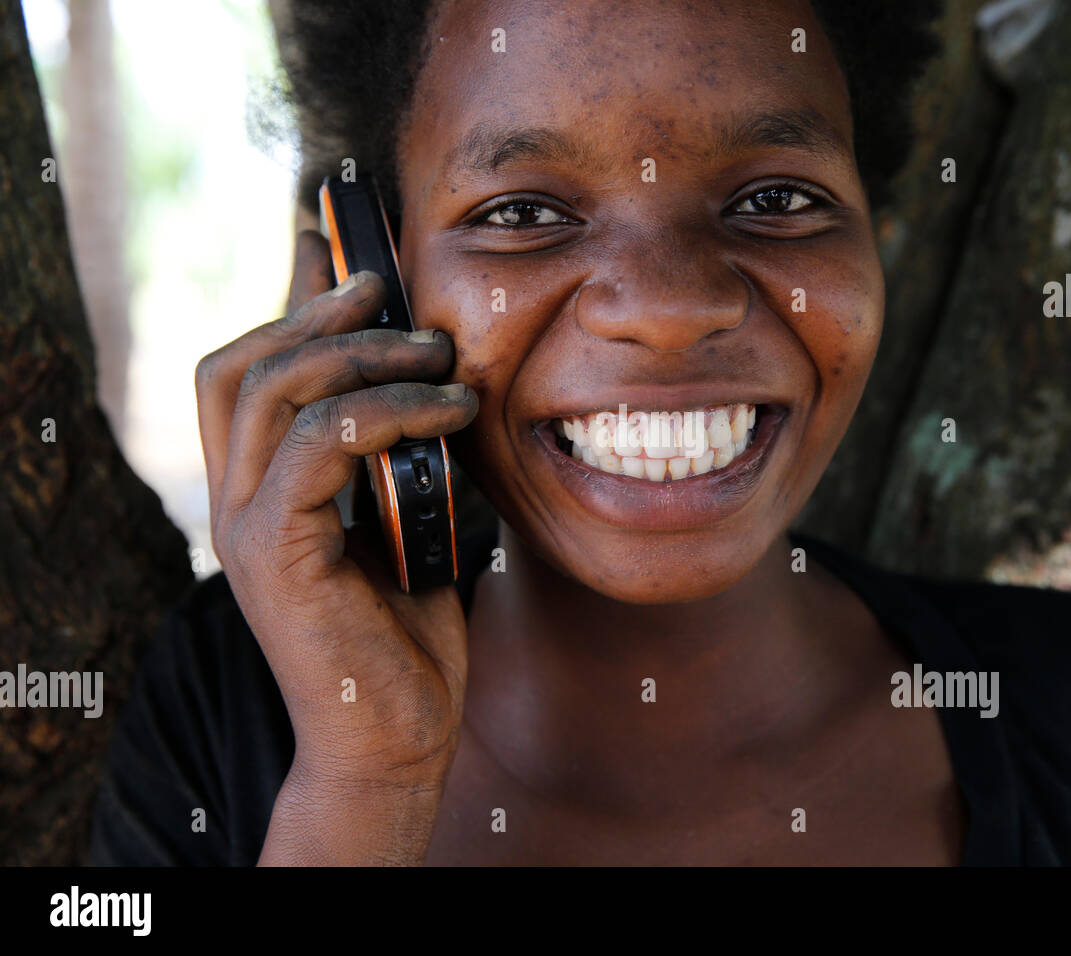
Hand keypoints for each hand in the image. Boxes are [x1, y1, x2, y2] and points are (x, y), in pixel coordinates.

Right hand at [195, 230, 476, 863]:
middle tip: (394, 295)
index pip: (243, 372)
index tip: (354, 266)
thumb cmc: (411, 629)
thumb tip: (431, 378)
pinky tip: (449, 412)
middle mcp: (236, 501)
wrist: (399, 734)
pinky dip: (389, 411)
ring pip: (276, 390)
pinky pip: (319, 444)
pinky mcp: (275, 553)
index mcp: (259, 490)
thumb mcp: (408, 515)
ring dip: (366, 355)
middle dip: (320, 313)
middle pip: (242, 365)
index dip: (291, 307)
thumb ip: (397, 453)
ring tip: (442, 358)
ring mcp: (245, 527)